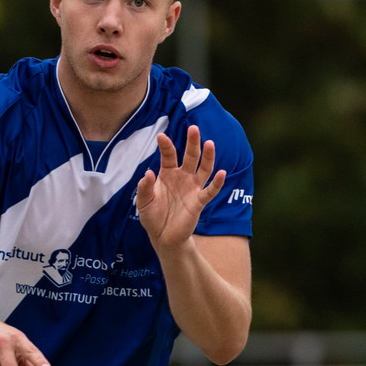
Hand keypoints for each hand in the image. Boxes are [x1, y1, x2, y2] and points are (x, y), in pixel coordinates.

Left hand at [136, 125, 227, 251]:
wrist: (163, 237)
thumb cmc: (152, 216)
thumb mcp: (143, 202)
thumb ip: (144, 187)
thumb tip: (148, 173)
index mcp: (168, 173)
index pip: (169, 155)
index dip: (166, 146)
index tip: (161, 136)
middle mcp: (183, 177)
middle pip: (190, 156)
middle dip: (192, 142)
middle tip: (194, 128)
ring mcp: (192, 188)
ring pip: (203, 169)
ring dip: (207, 157)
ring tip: (210, 143)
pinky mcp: (199, 201)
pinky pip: (210, 191)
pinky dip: (217, 183)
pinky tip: (221, 173)